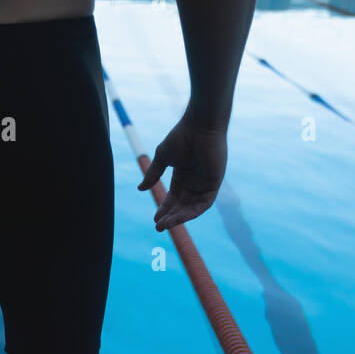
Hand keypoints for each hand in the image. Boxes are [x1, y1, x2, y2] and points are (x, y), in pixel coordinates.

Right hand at [137, 112, 227, 231]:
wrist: (200, 126)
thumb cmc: (182, 136)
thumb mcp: (162, 158)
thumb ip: (153, 174)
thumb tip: (141, 189)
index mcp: (183, 175)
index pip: (173, 197)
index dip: (164, 209)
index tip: (155, 219)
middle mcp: (194, 181)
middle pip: (182, 205)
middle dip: (170, 217)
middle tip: (158, 227)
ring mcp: (205, 184)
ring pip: (192, 208)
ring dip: (179, 218)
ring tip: (166, 225)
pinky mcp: (214, 184)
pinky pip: (204, 204)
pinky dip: (192, 213)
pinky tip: (180, 218)